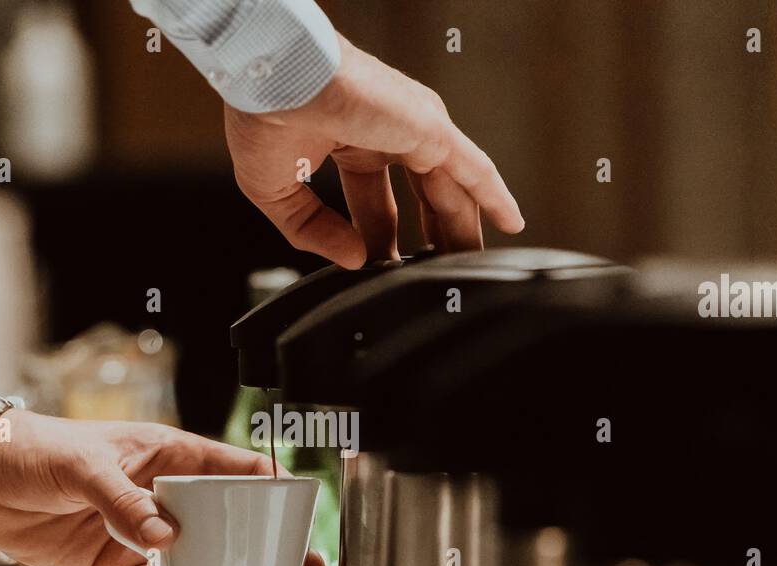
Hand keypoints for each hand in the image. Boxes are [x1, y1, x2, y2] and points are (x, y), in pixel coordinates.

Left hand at [0, 409, 326, 565]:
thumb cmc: (37, 449)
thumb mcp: (86, 465)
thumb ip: (126, 501)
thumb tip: (166, 539)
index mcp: (169, 455)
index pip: (234, 468)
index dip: (271, 489)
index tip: (301, 514)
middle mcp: (165, 496)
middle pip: (230, 526)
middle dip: (269, 552)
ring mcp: (143, 534)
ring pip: (200, 565)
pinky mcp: (116, 565)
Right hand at [224, 34, 523, 267]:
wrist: (272, 78)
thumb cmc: (264, 117)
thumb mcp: (279, 193)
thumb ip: (314, 232)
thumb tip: (352, 260)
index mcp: (348, 143)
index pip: (375, 203)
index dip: (379, 241)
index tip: (380, 272)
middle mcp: (385, 134)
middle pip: (423, 198)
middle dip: (433, 238)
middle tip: (443, 274)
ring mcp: (412, 130)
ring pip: (450, 189)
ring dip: (464, 229)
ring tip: (474, 267)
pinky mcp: (431, 128)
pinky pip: (474, 168)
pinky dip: (495, 195)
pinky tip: (511, 222)